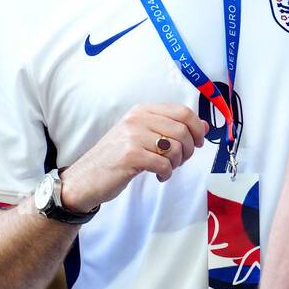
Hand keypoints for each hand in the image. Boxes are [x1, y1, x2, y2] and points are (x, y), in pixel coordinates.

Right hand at [59, 103, 207, 211]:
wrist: (85, 178)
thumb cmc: (116, 157)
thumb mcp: (142, 136)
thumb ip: (170, 128)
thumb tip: (203, 126)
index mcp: (141, 110)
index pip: (182, 111)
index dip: (197, 128)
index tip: (198, 142)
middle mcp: (137, 119)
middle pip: (182, 130)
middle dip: (188, 149)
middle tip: (180, 161)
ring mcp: (133, 136)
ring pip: (175, 147)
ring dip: (177, 163)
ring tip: (167, 168)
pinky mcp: (131, 155)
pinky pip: (164, 163)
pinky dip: (167, 173)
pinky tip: (159, 176)